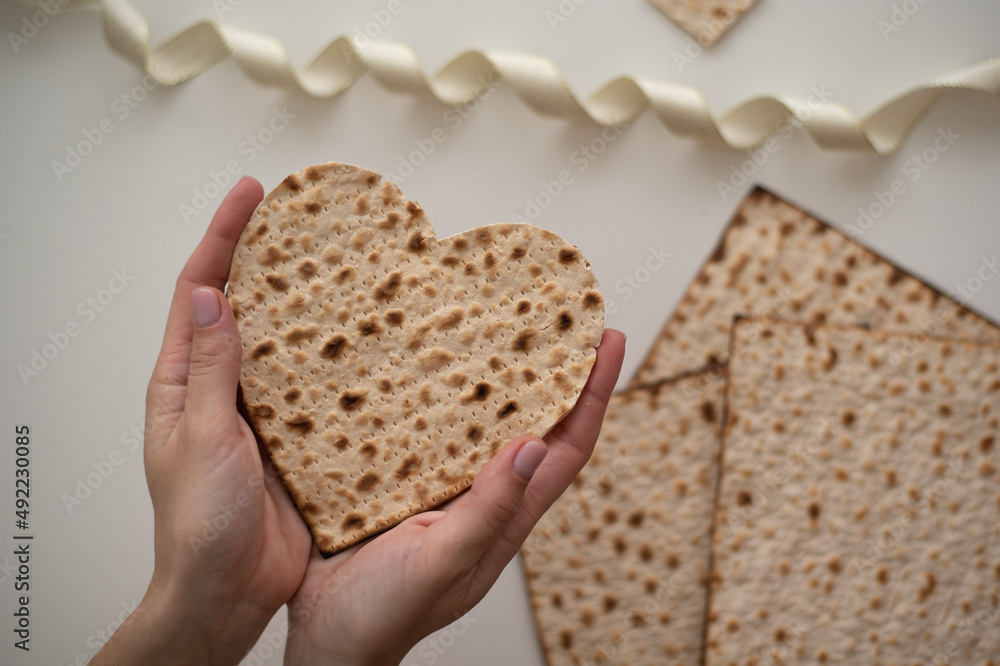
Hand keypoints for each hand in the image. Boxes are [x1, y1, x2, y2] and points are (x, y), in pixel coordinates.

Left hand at [93, 177, 312, 664]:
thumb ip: (210, 369)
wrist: (228, 590)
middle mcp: (225, 386)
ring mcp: (265, 410)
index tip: (251, 193)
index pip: (200, 289)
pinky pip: (321, 385)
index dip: (224, 236)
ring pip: (288, 341)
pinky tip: (370, 343)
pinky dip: (340, 359)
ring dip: (311, 303)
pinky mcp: (301, 437)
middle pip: (246, 303)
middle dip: (270, 254)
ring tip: (346, 265)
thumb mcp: (201, 437)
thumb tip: (213, 295)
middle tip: (305, 215)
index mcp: (185, 380)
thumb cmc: (197, 524)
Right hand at [284, 329, 625, 664]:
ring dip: (496, 372)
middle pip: (533, 420)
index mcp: (505, 514)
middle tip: (558, 315)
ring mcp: (443, 483)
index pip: (567, 445)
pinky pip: (430, 425)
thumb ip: (488, 511)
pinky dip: (436, 392)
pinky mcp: (400, 476)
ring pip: (482, 418)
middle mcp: (482, 491)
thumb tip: (532, 447)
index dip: (594, 393)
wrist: (324, 638)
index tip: (607, 341)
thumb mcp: (443, 563)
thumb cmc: (384, 616)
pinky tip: (423, 363)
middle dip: (553, 369)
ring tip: (499, 322)